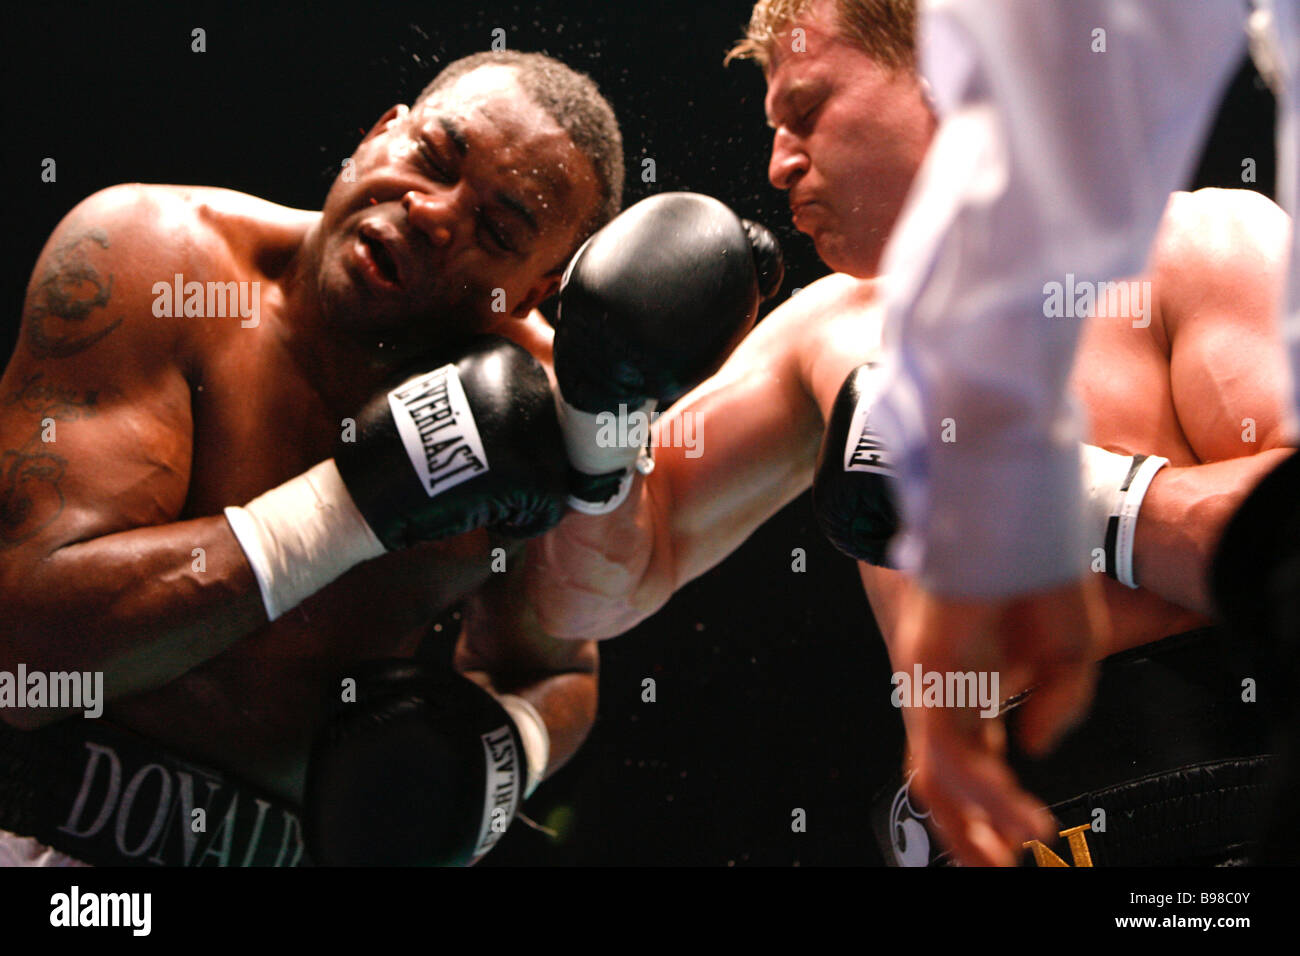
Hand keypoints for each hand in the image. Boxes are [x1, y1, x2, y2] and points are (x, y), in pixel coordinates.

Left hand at [892, 574, 1108, 864]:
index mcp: (974, 690)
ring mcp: (930, 684)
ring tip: (1008, 862)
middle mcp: (945, 693)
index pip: (972, 766)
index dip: (992, 811)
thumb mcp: (1073, 651)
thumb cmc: (1037, 570)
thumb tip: (1034, 746)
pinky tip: (1020, 817)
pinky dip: (987, 791)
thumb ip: (1060, 704)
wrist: (1015, 516)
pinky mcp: (926, 671)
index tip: (1021, 846)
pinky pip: (949, 747)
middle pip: (937, 784)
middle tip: (996, 872)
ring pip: (937, 778)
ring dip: (974, 828)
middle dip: (965, 838)